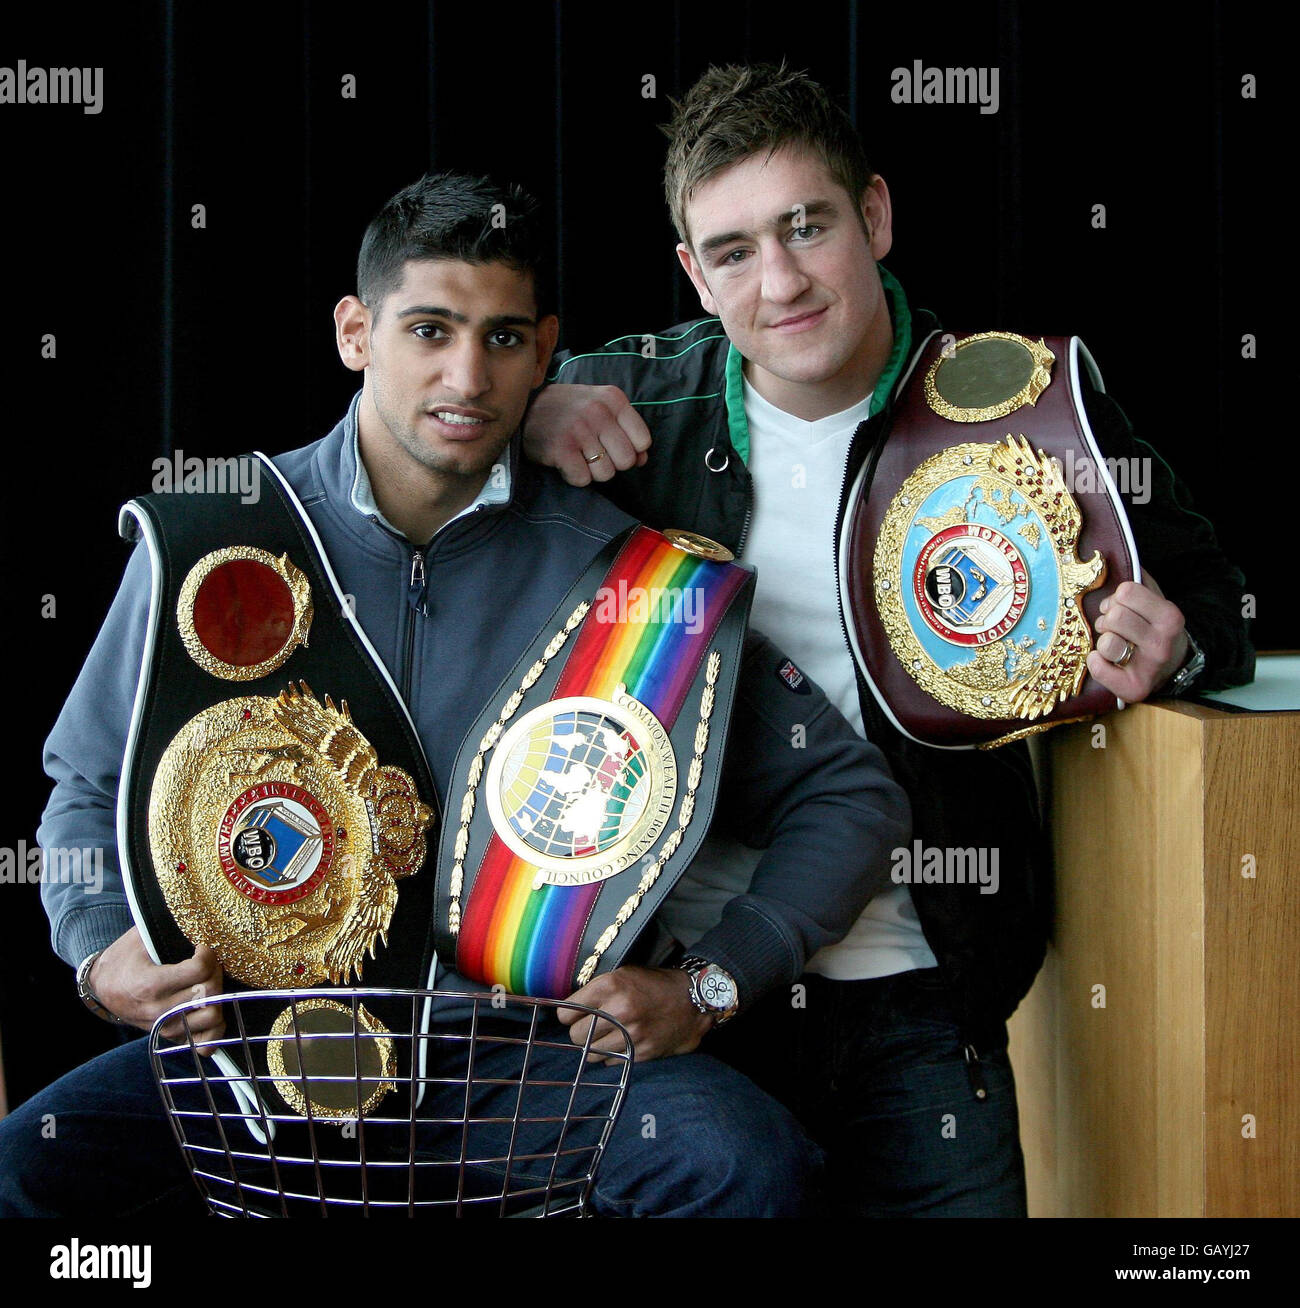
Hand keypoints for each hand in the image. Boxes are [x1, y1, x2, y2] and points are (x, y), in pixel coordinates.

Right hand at [89, 926, 224, 1044]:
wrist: (102, 987)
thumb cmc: (125, 957)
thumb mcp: (141, 937)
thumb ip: (169, 928)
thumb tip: (201, 916)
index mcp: (149, 984)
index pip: (199, 970)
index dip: (207, 953)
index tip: (202, 946)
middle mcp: (158, 1010)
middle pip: (209, 991)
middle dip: (215, 971)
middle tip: (208, 962)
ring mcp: (165, 1028)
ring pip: (213, 1017)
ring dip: (217, 996)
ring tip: (207, 982)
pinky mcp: (171, 1038)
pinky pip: (204, 1043)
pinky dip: (214, 1028)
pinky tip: (208, 1006)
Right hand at [522, 384, 650, 485]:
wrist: (525, 408)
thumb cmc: (569, 411)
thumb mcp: (601, 409)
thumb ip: (626, 431)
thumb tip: (643, 460)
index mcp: (613, 399)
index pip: (643, 441)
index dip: (630, 450)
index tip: (612, 445)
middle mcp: (598, 411)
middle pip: (626, 461)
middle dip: (612, 463)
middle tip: (592, 452)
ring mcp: (579, 429)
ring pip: (606, 473)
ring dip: (592, 471)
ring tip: (577, 455)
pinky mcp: (561, 449)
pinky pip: (583, 479)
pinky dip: (574, 476)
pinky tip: (565, 461)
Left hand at [558, 965, 713, 1062]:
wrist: (694, 1000)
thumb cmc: (655, 984)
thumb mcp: (625, 974)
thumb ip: (598, 990)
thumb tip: (570, 1009)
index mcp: (610, 986)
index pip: (566, 1012)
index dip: (569, 1014)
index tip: (574, 1015)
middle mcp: (618, 1010)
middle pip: (575, 1035)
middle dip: (580, 1031)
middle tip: (590, 1026)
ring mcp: (630, 1034)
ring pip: (590, 1052)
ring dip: (595, 1046)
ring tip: (608, 1035)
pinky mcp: (641, 1052)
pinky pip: (611, 1062)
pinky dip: (612, 1055)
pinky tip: (623, 1043)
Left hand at [1086, 573, 1189, 703]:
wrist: (1173, 666)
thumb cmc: (1155, 628)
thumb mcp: (1155, 601)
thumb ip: (1140, 580)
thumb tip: (1117, 557)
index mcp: (1169, 617)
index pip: (1126, 592)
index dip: (1117, 598)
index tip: (1121, 607)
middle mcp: (1162, 644)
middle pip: (1114, 617)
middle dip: (1108, 619)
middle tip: (1115, 628)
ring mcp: (1149, 668)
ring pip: (1106, 643)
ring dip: (1103, 641)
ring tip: (1115, 644)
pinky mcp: (1134, 689)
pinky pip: (1098, 667)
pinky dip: (1095, 662)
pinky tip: (1107, 661)